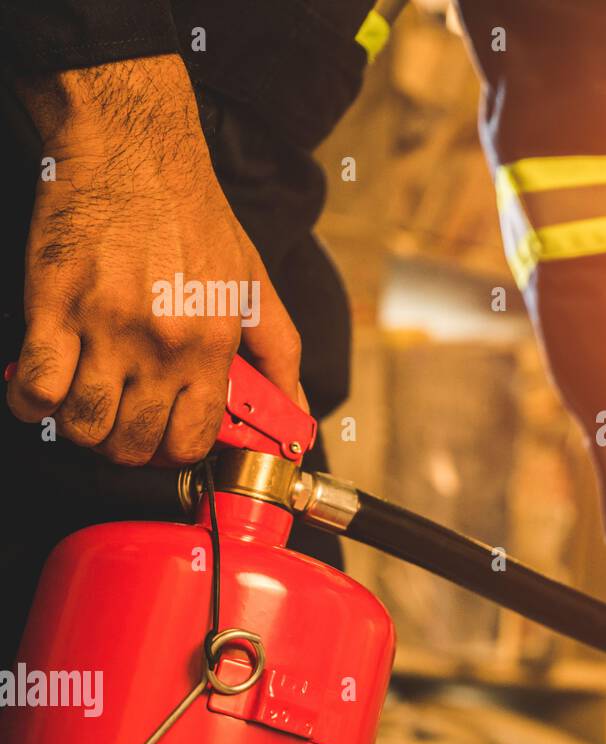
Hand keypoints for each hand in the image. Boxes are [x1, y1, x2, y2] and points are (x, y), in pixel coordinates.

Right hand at [5, 55, 303, 465]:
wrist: (134, 153)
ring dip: (79, 428)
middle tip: (119, 422)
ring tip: (83, 403)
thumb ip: (279, 353)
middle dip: (125, 447)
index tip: (161, 438)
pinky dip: (33, 402)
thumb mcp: (254, 285)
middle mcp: (163, 343)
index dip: (174, 451)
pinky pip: (36, 388)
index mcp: (212, 343)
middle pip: (135, 442)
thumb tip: (296, 409)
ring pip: (84, 425)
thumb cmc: (194, 217)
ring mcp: (107, 327)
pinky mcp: (54, 305)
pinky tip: (45, 386)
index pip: (192, 439)